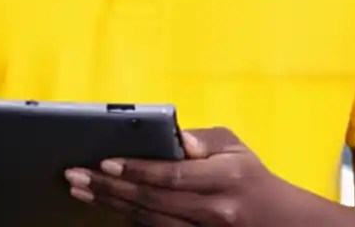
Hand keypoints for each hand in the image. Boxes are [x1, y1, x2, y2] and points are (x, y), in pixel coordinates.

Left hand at [64, 128, 309, 225]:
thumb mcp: (236, 148)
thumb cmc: (250, 177)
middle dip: (110, 187)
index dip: (137, 170)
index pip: (174, 175)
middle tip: (76, 174)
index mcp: (226, 179)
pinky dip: (127, 219)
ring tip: (81, 189)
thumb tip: (175, 137)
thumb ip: (204, 139)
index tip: (106, 161)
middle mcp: (214, 211)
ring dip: (110, 205)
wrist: (278, 223)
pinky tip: (106, 206)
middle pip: (153, 201)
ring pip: (148, 221)